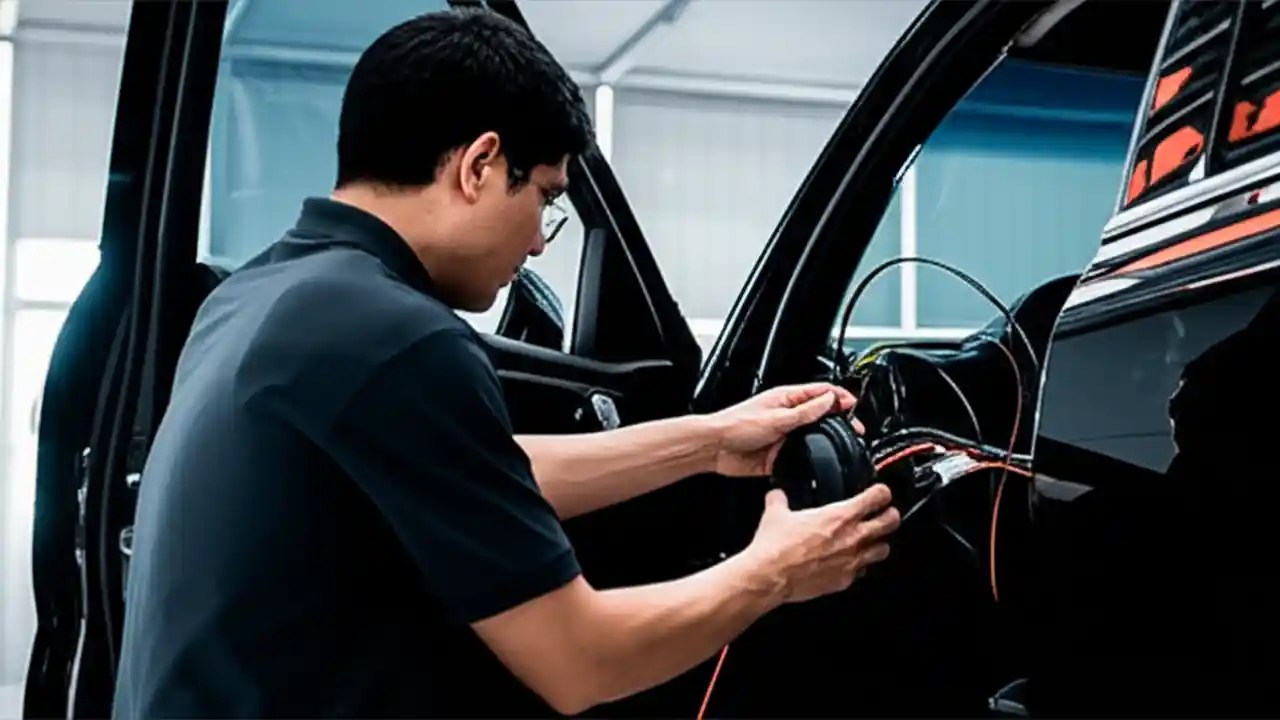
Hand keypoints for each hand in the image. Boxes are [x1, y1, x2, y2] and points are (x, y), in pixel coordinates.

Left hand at [708, 382, 860, 476]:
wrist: (715, 449)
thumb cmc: (736, 425)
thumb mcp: (777, 417)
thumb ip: (806, 411)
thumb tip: (829, 400)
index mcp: (787, 400)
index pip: (820, 393)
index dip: (839, 397)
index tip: (854, 406)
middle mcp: (788, 417)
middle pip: (821, 416)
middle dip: (839, 421)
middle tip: (854, 429)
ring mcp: (785, 436)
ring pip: (813, 438)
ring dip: (825, 442)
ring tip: (843, 446)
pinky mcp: (780, 456)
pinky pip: (801, 458)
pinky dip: (810, 460)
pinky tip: (818, 463)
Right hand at [745, 484, 899, 603]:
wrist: (770, 576)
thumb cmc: (775, 546)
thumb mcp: (775, 514)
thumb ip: (780, 500)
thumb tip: (777, 495)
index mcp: (840, 516)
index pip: (877, 497)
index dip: (882, 492)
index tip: (880, 493)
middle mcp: (852, 538)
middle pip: (891, 522)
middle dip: (891, 515)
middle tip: (886, 514)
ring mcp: (851, 561)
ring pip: (884, 550)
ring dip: (879, 543)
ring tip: (871, 541)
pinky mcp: (845, 581)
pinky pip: (863, 571)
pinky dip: (860, 566)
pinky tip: (849, 563)